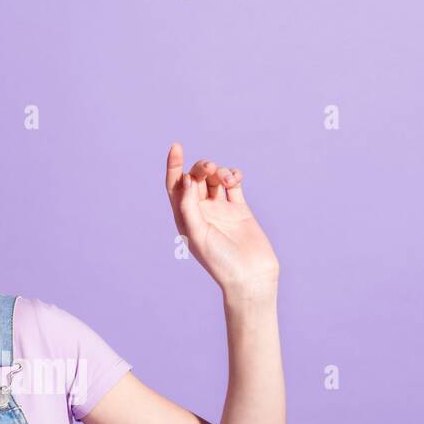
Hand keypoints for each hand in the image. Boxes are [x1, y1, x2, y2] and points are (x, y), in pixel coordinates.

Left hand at [164, 142, 279, 302]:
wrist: (250, 276)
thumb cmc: (220, 261)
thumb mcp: (197, 234)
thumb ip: (188, 206)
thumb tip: (186, 179)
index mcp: (184, 218)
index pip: (175, 186)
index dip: (173, 166)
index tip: (176, 146)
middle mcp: (200, 212)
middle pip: (196, 178)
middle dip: (201, 167)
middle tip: (210, 169)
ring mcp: (221, 210)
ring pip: (215, 179)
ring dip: (219, 171)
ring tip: (227, 179)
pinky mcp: (240, 209)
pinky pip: (234, 184)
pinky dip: (233, 175)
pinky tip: (235, 179)